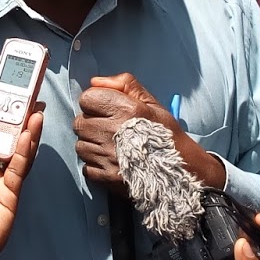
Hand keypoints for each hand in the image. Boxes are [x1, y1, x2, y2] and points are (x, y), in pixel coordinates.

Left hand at [0, 106, 44, 259]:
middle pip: (5, 141)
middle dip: (16, 121)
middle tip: (26, 99)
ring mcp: (3, 182)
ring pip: (17, 152)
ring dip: (26, 132)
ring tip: (34, 111)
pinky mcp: (12, 194)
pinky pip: (19, 169)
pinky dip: (24, 152)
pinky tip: (28, 136)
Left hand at [74, 74, 223, 194]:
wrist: (180, 170)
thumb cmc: (166, 134)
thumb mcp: (152, 102)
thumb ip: (124, 84)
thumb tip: (95, 81)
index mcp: (125, 110)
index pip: (87, 98)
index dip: (95, 102)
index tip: (105, 109)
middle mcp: (113, 131)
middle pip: (79, 122)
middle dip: (91, 123)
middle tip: (107, 129)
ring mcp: (108, 156)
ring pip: (80, 146)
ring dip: (92, 145)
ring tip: (111, 146)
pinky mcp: (106, 177)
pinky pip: (86, 167)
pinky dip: (96, 165)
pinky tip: (111, 161)